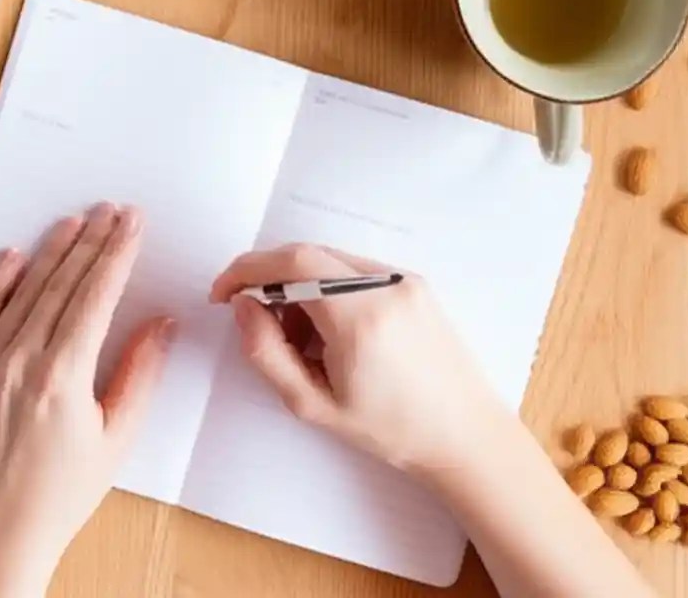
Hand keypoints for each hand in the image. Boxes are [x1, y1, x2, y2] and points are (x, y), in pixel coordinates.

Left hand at [0, 204, 174, 597]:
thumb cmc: (60, 495)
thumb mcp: (116, 438)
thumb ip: (139, 374)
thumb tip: (160, 324)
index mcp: (62, 378)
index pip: (96, 296)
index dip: (117, 254)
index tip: (131, 224)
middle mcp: (18, 363)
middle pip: (61, 285)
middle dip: (91, 242)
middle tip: (111, 211)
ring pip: (22, 292)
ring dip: (50, 252)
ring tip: (74, 222)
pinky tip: (12, 258)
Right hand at [210, 244, 500, 473]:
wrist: (464, 433)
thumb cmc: (392, 429)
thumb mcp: (313, 405)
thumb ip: (266, 352)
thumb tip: (243, 307)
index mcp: (361, 318)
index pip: (292, 263)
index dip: (246, 270)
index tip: (224, 294)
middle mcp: (386, 287)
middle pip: (307, 255)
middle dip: (270, 282)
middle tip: (261, 325)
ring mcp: (405, 281)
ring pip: (329, 262)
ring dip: (299, 289)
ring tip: (304, 344)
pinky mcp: (414, 284)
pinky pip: (354, 271)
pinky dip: (329, 291)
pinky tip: (332, 335)